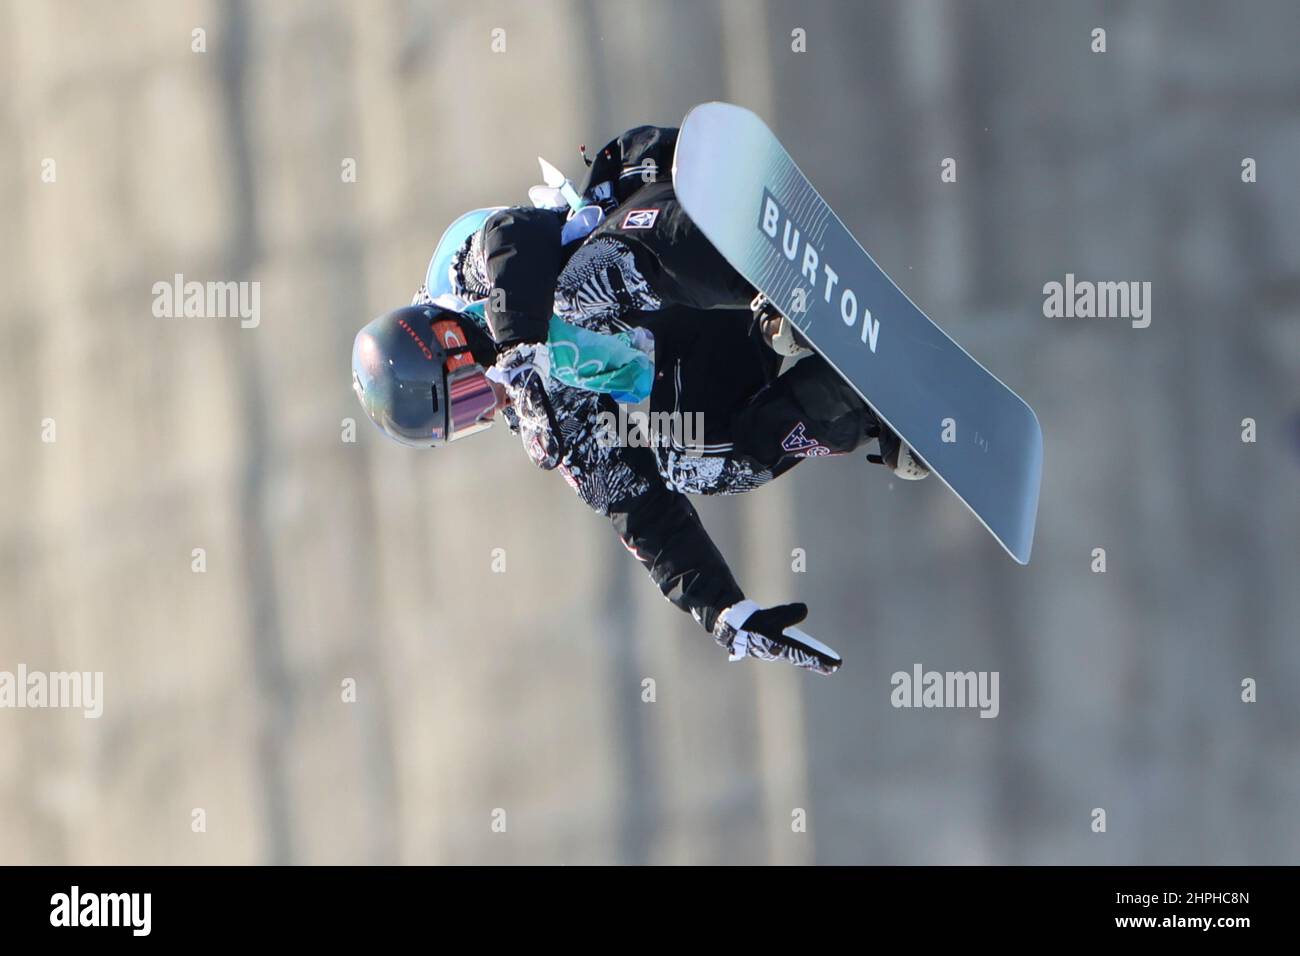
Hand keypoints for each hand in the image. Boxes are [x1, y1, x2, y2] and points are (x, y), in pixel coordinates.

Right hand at [713, 600, 841, 675]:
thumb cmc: (751, 623)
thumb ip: (788, 613)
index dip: (821, 659)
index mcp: (779, 647)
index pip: (805, 654)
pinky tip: (805, 655)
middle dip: (818, 662)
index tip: (836, 665)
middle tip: (834, 667)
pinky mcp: (771, 647)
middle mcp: (779, 652)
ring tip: (824, 664)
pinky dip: (800, 654)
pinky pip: (790, 651)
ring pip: (797, 656)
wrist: (731, 629)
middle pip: (802, 658)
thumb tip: (805, 610)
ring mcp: (775, 651)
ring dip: (810, 660)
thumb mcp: (770, 616)